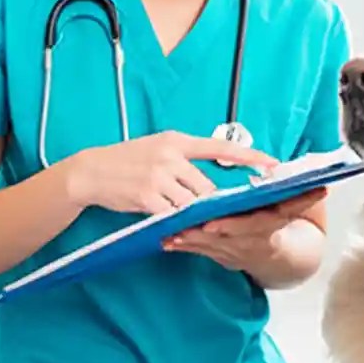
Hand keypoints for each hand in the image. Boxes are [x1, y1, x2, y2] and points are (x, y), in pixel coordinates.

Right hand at [64, 131, 277, 214]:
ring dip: (187, 214)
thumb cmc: (126, 161)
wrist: (91, 171)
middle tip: (204, 212)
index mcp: (176, 141)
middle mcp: (170, 156)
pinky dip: (171, 221)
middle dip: (207, 203)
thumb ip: (182, 158)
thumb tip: (209, 178)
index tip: (271, 163)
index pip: (220, 147)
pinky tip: (163, 220)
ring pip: (191, 204)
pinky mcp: (147, 196)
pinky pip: (171, 215)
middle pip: (206, 187)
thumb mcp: (156, 148)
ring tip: (176, 214)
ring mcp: (159, 176)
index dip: (249, 157)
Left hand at [162, 187, 328, 270]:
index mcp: (266, 227)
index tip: (214, 223)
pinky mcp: (217, 254)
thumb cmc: (279, 222)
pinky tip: (164, 240)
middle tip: (178, 226)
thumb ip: (302, 198)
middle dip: (200, 234)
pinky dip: (181, 246)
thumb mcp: (294, 210)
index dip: (233, 226)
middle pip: (222, 238)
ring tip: (167, 232)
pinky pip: (197, 251)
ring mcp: (231, 251)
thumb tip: (321, 186)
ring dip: (186, 239)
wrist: (275, 254)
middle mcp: (248, 242)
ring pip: (207, 245)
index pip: (251, 227)